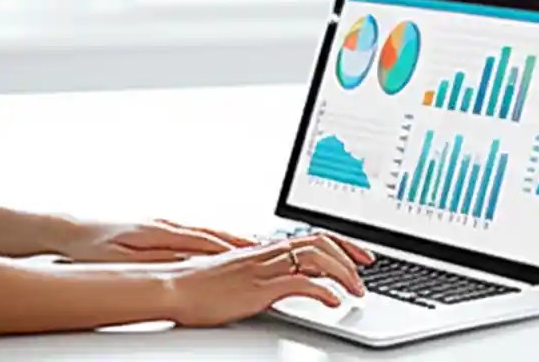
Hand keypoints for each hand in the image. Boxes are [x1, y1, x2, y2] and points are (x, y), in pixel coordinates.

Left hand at [58, 218, 256, 262]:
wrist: (71, 231)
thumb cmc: (93, 249)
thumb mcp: (123, 262)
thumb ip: (157, 263)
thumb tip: (188, 265)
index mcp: (157, 232)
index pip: (203, 241)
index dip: (231, 249)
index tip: (256, 255)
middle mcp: (163, 225)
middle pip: (209, 233)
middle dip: (239, 241)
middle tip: (269, 248)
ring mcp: (160, 225)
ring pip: (202, 231)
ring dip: (228, 239)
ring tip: (254, 245)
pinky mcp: (155, 229)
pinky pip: (192, 233)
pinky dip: (211, 238)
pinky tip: (220, 245)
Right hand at [166, 235, 370, 327]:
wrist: (172, 288)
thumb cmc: (197, 286)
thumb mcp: (237, 276)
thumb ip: (263, 274)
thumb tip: (289, 279)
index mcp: (262, 249)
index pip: (309, 236)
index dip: (340, 244)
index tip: (359, 255)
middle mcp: (266, 254)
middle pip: (318, 241)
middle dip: (349, 254)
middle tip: (366, 272)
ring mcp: (263, 269)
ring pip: (315, 258)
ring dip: (343, 274)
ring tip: (355, 292)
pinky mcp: (258, 289)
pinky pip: (298, 283)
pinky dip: (322, 291)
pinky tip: (333, 302)